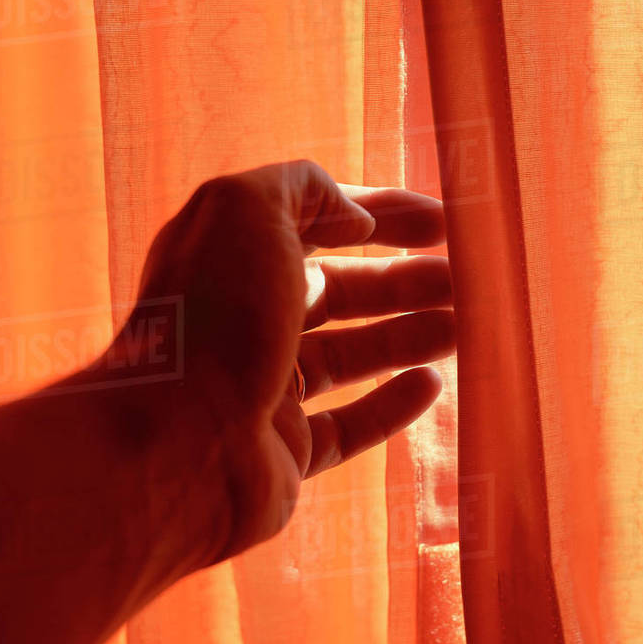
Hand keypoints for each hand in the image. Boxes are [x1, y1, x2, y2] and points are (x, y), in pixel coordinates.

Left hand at [123, 161, 455, 562]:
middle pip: (339, 292)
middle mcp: (244, 320)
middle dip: (404, 279)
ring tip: (467, 325)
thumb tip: (355, 218)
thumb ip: (304, 190)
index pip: (317, 225)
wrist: (175, 445)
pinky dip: (391, 405)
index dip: (380, 215)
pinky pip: (347, 426)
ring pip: (350, 355)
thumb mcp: (248, 210)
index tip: (441, 220)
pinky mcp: (283, 453)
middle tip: (466, 279)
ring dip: (409, 335)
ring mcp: (263, 389)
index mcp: (232, 258)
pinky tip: (433, 384)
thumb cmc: (214, 316)